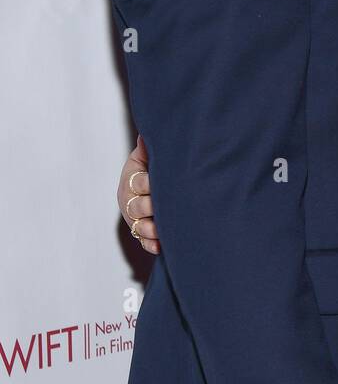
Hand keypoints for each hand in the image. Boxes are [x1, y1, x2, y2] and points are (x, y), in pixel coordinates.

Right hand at [118, 133, 158, 253]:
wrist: (153, 184)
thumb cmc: (153, 166)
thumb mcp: (148, 156)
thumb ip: (148, 149)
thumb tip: (145, 136)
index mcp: (131, 179)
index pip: (137, 182)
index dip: (147, 184)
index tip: (157, 183)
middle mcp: (130, 200)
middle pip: (137, 206)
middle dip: (149, 207)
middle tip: (162, 208)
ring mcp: (135, 218)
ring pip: (139, 226)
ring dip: (149, 229)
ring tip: (160, 231)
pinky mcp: (142, 234)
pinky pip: (144, 242)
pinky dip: (151, 245)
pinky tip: (160, 247)